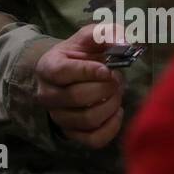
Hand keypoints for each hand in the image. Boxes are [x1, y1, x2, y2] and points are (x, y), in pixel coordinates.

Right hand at [34, 24, 125, 148]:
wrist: (68, 75)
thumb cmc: (80, 54)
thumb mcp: (88, 37)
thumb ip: (106, 33)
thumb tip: (126, 42)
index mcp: (48, 67)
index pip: (63, 72)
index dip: (88, 71)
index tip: (108, 69)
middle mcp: (47, 94)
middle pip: (78, 97)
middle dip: (105, 88)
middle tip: (117, 79)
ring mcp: (58, 116)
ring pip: (87, 119)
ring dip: (110, 106)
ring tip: (117, 93)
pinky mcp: (71, 133)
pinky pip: (93, 140)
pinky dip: (111, 127)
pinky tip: (116, 111)